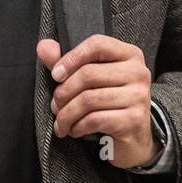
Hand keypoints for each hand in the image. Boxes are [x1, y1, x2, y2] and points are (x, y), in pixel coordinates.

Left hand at [37, 35, 157, 168]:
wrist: (135, 138)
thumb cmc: (110, 103)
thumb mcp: (90, 80)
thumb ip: (68, 62)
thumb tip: (43, 46)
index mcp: (129, 55)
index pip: (97, 44)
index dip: (72, 57)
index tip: (55, 74)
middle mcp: (138, 72)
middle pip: (88, 73)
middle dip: (63, 92)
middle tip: (55, 105)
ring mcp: (139, 96)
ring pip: (88, 99)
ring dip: (67, 113)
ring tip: (61, 121)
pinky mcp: (134, 120)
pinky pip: (95, 119)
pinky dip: (77, 126)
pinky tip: (74, 130)